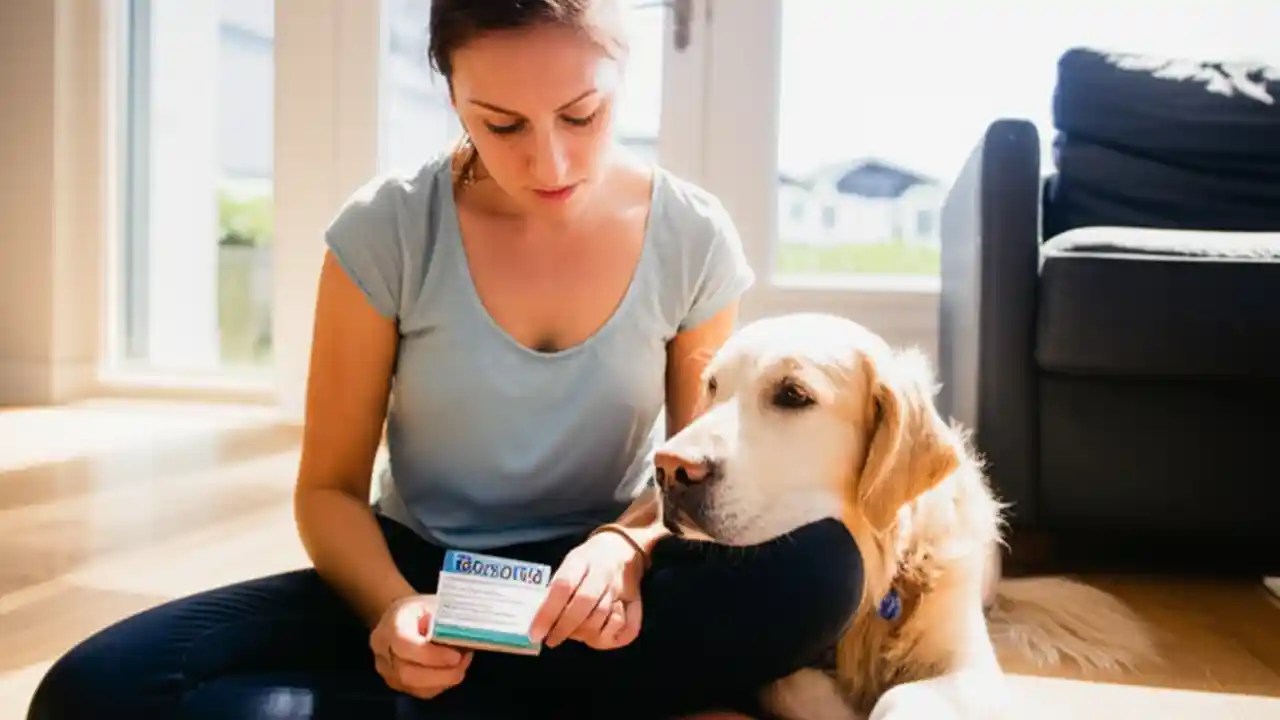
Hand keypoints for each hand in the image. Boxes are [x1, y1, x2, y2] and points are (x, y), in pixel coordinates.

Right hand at [369, 594, 472, 698]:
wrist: (400, 617)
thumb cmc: (421, 609)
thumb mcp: (434, 604)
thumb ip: (447, 620)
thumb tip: (468, 636)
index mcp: (391, 624)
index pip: (404, 645)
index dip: (432, 655)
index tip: (456, 655)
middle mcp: (383, 650)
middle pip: (407, 673)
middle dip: (441, 673)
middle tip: (463, 661)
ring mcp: (387, 670)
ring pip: (415, 687)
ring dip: (444, 679)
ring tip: (462, 663)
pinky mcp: (397, 684)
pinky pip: (421, 692)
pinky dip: (441, 684)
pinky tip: (452, 670)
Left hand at [528, 530, 645, 649]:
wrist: (622, 548)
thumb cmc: (587, 562)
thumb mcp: (568, 564)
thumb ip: (555, 589)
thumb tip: (537, 620)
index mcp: (581, 560)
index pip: (563, 586)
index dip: (547, 613)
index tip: (535, 633)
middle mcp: (603, 572)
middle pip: (584, 602)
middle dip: (564, 627)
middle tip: (551, 640)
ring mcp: (621, 587)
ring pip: (603, 616)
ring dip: (584, 632)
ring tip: (572, 635)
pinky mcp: (636, 601)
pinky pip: (627, 625)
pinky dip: (610, 636)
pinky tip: (596, 636)